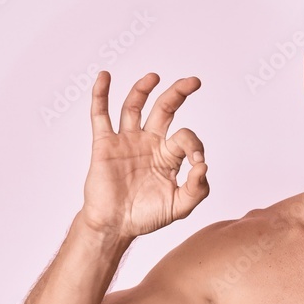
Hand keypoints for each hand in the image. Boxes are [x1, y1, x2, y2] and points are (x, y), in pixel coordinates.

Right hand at [80, 71, 209, 238]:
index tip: (197, 163)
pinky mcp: (105, 144)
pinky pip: (100, 115)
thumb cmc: (146, 216)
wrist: (115, 226)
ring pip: (133, 107)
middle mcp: (149, 143)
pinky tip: (104, 77)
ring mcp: (126, 141)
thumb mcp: (180, 207)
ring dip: (142, 89)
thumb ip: (197, 189)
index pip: (185, 137)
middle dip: (178, 93)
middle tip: (194, 81)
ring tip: (154, 77)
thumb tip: (203, 166)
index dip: (194, 145)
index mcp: (168, 155)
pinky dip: (101, 95)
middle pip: (164, 109)